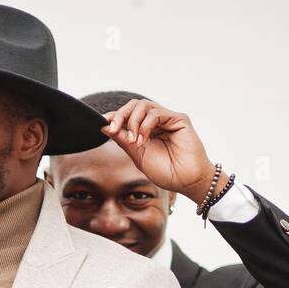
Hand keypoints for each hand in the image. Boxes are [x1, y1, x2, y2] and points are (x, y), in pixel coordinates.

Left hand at [100, 99, 226, 205]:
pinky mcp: (179, 119)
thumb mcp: (138, 155)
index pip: (129, 115)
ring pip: (143, 105)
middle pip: (134, 105)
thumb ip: (123, 140)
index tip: (102, 124)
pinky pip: (156, 113)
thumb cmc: (166, 172)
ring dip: (133, 122)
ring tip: (134, 142)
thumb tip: (104, 127)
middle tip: (112, 129)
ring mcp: (168, 118)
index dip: (114, 117)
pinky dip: (145, 125)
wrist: (186, 182)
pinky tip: (143, 140)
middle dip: (120, 115)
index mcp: (147, 129)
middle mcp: (158, 121)